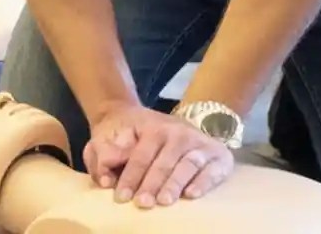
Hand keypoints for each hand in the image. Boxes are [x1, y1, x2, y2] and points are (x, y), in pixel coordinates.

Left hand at [83, 103, 233, 207]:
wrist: (150, 117)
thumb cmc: (127, 134)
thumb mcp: (108, 137)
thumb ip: (103, 155)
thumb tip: (106, 179)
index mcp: (153, 127)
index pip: (140, 156)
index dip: (130, 177)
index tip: (121, 197)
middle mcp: (179, 132)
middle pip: (164, 162)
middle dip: (152, 185)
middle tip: (142, 204)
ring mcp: (199, 141)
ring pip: (187, 164)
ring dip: (175, 184)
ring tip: (164, 202)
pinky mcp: (217, 153)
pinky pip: (213, 169)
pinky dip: (204, 182)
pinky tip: (192, 195)